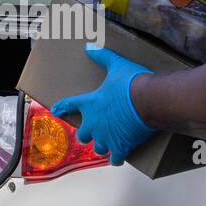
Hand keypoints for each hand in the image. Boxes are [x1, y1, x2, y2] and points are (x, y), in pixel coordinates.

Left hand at [50, 46, 155, 164]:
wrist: (150, 100)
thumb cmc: (132, 83)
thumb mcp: (117, 65)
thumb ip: (103, 57)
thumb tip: (90, 46)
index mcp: (90, 104)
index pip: (70, 105)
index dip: (62, 107)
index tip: (55, 110)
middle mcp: (94, 123)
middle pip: (83, 135)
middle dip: (86, 134)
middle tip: (91, 132)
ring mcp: (107, 137)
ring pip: (98, 148)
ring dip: (101, 146)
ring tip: (106, 145)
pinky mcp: (121, 146)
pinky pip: (115, 159)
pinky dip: (116, 158)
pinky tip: (117, 158)